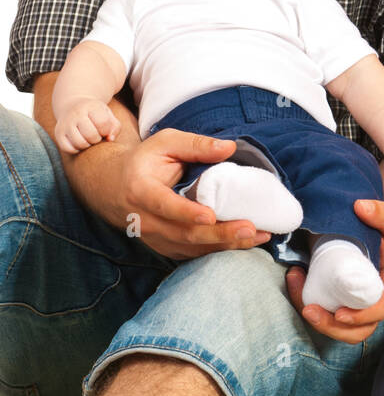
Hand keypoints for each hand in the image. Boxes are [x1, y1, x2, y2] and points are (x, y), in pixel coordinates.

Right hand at [54, 98, 121, 153]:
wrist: (72, 105)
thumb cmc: (95, 113)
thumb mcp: (107, 114)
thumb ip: (115, 127)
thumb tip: (110, 139)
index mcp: (91, 106)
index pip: (102, 123)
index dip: (106, 130)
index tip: (104, 129)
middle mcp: (76, 114)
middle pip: (91, 135)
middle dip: (97, 138)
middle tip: (95, 134)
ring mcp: (65, 123)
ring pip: (80, 143)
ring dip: (87, 144)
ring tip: (88, 138)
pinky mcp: (58, 133)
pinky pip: (69, 149)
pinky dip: (76, 149)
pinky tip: (79, 142)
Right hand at [113, 129, 271, 260]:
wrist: (113, 187)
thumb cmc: (144, 161)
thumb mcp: (165, 142)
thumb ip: (196, 145)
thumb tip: (229, 147)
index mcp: (141, 190)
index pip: (164, 206)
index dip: (186, 212)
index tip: (210, 215)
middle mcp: (145, 220)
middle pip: (184, 233)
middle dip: (219, 233)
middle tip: (250, 228)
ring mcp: (155, 238)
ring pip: (192, 247)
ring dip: (226, 245)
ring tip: (258, 236)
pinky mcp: (166, 247)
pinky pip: (194, 253)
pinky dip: (220, 250)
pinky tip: (245, 243)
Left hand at [285, 197, 383, 342]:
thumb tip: (360, 206)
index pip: (383, 308)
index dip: (362, 316)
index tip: (340, 313)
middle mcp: (378, 302)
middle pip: (359, 330)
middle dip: (331, 326)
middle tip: (309, 309)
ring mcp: (360, 305)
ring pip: (340, 328)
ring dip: (315, 316)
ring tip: (296, 284)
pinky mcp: (344, 300)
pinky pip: (328, 311)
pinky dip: (308, 299)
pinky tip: (297, 276)